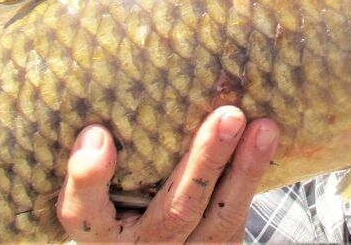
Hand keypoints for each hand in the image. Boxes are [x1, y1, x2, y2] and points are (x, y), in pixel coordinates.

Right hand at [57, 107, 279, 243]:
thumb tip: (97, 131)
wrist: (153, 241)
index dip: (90, 177)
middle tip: (229, 117)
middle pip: (175, 212)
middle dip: (205, 164)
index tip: (98, 136)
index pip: (84, 211)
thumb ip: (92, 163)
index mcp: (99, 231)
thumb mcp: (96, 186)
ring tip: (264, 128)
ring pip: (220, 218)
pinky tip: (266, 138)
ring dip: (245, 171)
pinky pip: (237, 217)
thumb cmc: (116, 197)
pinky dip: (252, 178)